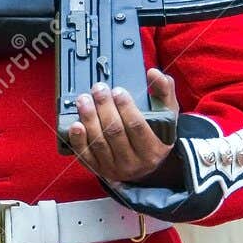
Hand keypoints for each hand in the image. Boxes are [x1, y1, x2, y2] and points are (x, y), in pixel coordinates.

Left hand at [68, 67, 178, 182]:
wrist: (144, 164)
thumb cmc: (155, 134)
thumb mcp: (166, 114)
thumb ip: (164, 91)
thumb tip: (153, 73)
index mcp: (153, 149)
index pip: (137, 126)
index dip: (126, 107)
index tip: (117, 91)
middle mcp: (134, 163)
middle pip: (115, 132)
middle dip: (104, 108)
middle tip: (98, 89)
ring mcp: (114, 168)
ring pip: (99, 142)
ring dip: (89, 118)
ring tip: (84, 100)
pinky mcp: (98, 169)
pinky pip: (85, 155)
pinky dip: (78, 139)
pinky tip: (75, 124)